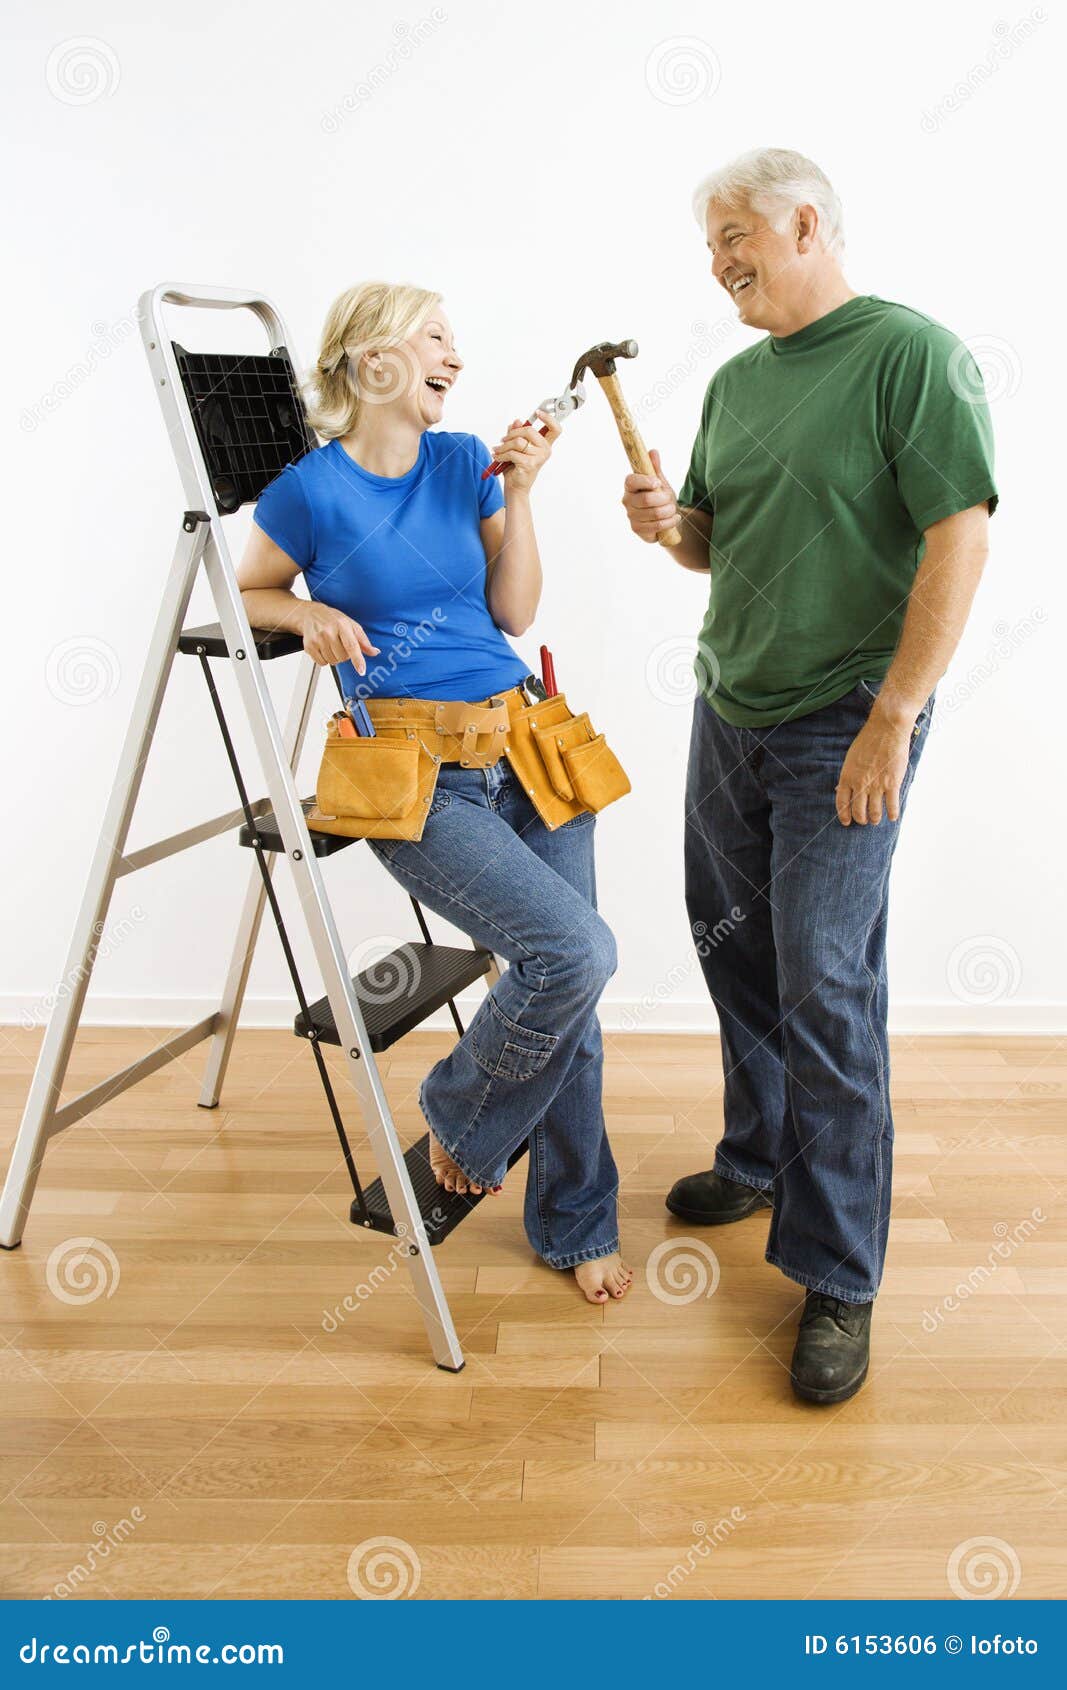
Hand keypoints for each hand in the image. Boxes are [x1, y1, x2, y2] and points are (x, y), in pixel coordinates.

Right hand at [302, 603, 379, 673]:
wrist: (310, 614)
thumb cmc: (333, 619)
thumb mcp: (351, 625)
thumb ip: (363, 640)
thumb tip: (375, 652)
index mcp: (341, 625)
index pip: (351, 645)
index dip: (357, 660)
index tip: (362, 670)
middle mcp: (328, 631)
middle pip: (342, 657)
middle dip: (344, 655)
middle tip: (340, 644)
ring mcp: (317, 639)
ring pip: (332, 661)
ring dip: (334, 657)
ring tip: (331, 645)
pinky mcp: (309, 646)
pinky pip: (322, 663)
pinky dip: (324, 659)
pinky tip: (323, 648)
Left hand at [490, 410, 559, 493]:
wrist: (515, 486)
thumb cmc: (517, 466)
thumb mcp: (516, 446)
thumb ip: (517, 433)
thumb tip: (516, 421)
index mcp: (545, 444)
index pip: (555, 429)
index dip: (549, 418)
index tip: (538, 412)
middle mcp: (545, 450)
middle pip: (529, 430)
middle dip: (512, 433)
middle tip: (503, 439)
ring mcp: (539, 458)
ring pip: (518, 441)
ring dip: (504, 445)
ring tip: (497, 450)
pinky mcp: (529, 464)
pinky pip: (512, 453)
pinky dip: (501, 455)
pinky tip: (497, 458)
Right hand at [622, 448, 678, 540]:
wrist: (665, 517)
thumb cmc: (660, 497)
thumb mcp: (660, 482)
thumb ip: (655, 468)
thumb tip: (652, 451)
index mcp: (630, 486)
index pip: (632, 481)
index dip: (645, 481)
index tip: (658, 483)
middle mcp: (627, 500)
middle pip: (646, 499)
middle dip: (664, 499)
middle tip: (669, 499)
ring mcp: (631, 516)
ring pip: (654, 513)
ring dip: (669, 510)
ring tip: (673, 509)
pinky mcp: (637, 529)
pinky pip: (657, 525)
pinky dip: (670, 521)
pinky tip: (674, 518)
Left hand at [835, 710, 914, 825]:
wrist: (886, 729)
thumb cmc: (868, 741)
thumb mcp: (851, 758)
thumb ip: (847, 775)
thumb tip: (840, 790)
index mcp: (847, 776)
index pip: (842, 803)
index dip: (844, 815)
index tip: (847, 822)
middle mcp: (860, 784)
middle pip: (858, 811)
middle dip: (861, 819)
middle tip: (864, 820)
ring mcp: (877, 785)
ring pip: (874, 812)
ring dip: (875, 819)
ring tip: (876, 820)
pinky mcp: (892, 783)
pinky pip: (891, 805)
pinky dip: (892, 814)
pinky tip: (892, 817)